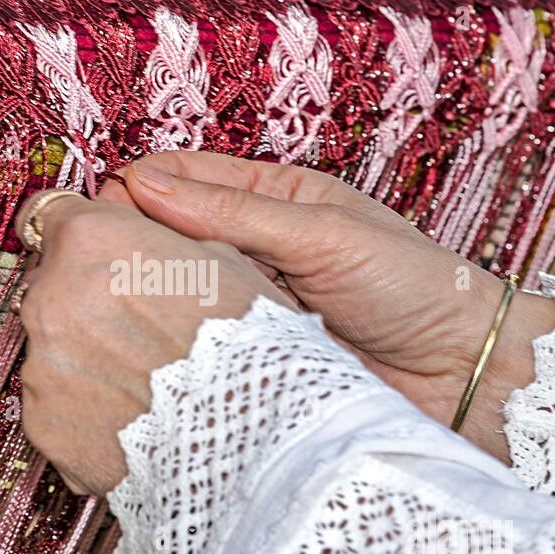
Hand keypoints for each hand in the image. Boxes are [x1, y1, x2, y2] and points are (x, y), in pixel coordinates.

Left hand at [15, 188, 291, 497]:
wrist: (255, 441)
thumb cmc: (250, 347)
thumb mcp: (222, 259)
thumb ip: (162, 238)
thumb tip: (147, 235)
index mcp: (89, 241)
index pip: (53, 216)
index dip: (84, 235)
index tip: (99, 253)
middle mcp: (49, 298)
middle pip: (51, 284)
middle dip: (87, 299)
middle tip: (141, 327)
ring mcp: (40, 365)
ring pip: (53, 348)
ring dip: (87, 358)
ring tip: (145, 383)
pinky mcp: (41, 423)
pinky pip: (56, 405)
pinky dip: (86, 411)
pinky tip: (134, 420)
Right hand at [118, 152, 554, 463]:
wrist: (460, 374)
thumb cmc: (413, 287)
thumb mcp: (324, 234)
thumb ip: (234, 215)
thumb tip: (143, 185)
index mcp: (272, 199)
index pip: (180, 179)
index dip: (135, 189)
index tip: (98, 211)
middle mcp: (252, 250)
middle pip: (167, 236)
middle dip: (130, 243)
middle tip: (94, 262)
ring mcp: (247, 306)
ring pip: (174, 292)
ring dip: (149, 295)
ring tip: (115, 304)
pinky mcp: (248, 359)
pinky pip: (197, 344)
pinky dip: (173, 341)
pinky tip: (151, 345)